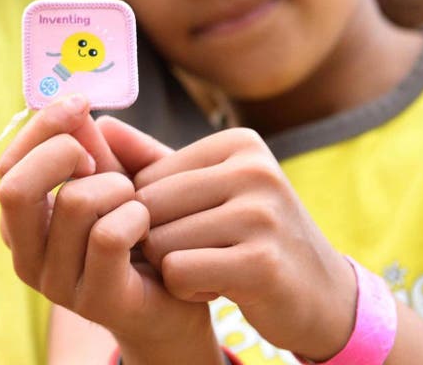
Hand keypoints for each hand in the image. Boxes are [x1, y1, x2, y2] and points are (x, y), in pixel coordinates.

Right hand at [0, 98, 219, 363]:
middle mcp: (27, 256)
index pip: (7, 165)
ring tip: (134, 203)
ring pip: (74, 204)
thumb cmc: (140, 234)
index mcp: (21, 224)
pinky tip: (146, 227)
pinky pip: (108, 235)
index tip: (79, 104)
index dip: (41, 126)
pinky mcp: (97, 301)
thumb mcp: (115, 182)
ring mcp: (58, 284)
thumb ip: (95, 148)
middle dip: (61, 153)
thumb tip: (78, 110)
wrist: (175, 306)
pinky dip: (136, 217)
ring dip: (116, 188)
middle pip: (14, 187)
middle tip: (97, 160)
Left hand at [134, 127, 355, 360]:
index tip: (195, 227)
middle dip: (156, 241)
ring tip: (214, 267)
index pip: (145, 177)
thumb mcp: (208, 190)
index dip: (151, 215)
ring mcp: (262, 215)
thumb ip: (152, 160)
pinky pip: (178, 272)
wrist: (322, 297)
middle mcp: (253, 171)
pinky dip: (188, 290)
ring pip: (158, 242)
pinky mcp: (262, 263)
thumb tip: (100, 124)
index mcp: (239, 143)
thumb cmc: (253, 237)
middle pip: (147, 207)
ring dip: (173, 267)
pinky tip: (221, 288)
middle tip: (199, 253)